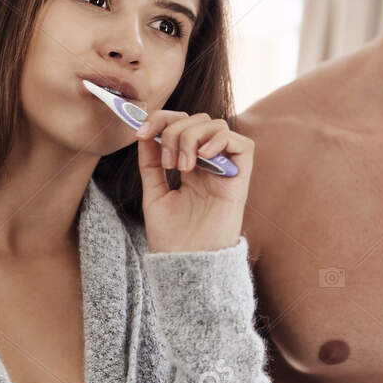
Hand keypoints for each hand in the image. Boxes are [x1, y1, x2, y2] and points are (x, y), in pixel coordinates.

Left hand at [133, 111, 252, 252]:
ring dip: (192, 138)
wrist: (186, 263)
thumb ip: (151, 163)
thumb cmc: (172, 237)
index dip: (162, 120)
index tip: (141, 132)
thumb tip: (145, 133)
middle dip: (174, 131)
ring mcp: (225, 170)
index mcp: (190, 165)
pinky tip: (202, 159)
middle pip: (198, 120)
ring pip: (216, 125)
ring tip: (182, 167)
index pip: (182, 124)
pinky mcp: (240, 178)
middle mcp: (209, 164)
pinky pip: (241, 143)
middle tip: (167, 162)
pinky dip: (219, 141)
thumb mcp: (154, 193)